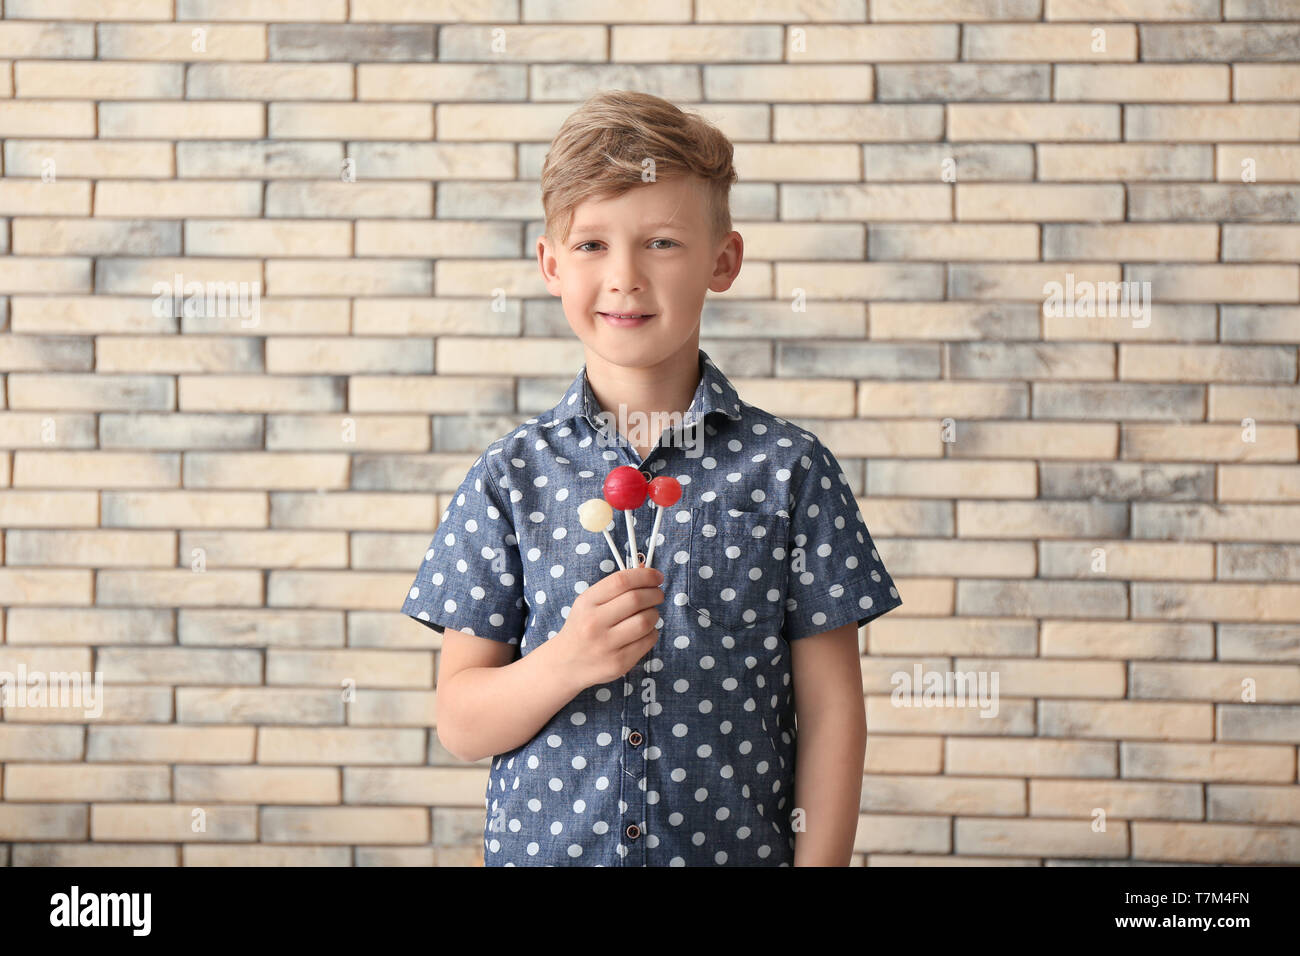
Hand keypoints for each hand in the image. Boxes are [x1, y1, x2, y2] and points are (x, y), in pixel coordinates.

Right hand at [552, 566, 664, 689]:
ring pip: (645, 621)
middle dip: (655, 594)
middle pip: (636, 599)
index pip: (620, 581)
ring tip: (649, 614)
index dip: (645, 575)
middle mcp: (594, 623)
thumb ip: (615, 587)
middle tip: (657, 595)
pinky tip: (644, 632)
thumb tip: (646, 570)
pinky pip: (648, 641)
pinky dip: (652, 632)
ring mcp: (606, 645)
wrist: (564, 664)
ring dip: (654, 614)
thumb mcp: (589, 603)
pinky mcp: (619, 663)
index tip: (657, 577)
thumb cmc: (582, 627)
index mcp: (586, 603)